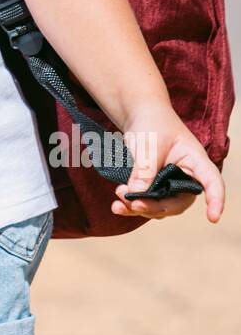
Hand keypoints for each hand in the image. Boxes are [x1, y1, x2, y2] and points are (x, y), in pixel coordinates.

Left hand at [112, 104, 225, 223]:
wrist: (140, 117)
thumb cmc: (153, 124)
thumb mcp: (149, 144)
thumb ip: (145, 170)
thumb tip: (136, 195)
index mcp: (195, 161)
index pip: (211, 182)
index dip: (215, 200)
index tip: (213, 217)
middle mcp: (186, 177)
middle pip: (178, 202)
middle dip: (155, 207)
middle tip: (133, 203)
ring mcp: (171, 185)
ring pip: (160, 207)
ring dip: (140, 208)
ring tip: (118, 203)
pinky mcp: (155, 189)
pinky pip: (147, 204)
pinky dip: (132, 206)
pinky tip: (117, 207)